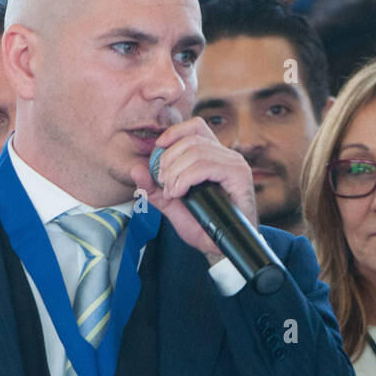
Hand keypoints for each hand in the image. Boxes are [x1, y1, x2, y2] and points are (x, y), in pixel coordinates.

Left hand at [129, 116, 257, 260]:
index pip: (195, 127)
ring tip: (171, 192)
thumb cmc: (203, 227)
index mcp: (214, 157)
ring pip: (197, 152)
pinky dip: (186, 178)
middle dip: (169, 160)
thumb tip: (135, 170)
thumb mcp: (172, 206)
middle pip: (191, 139)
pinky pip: (206, 166)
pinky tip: (179, 192)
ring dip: (176, 172)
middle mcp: (226, 157)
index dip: (174, 132)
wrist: (220, 249)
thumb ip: (154, 189)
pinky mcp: (239, 175)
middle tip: (162, 184)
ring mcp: (234, 165)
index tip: (158, 147)